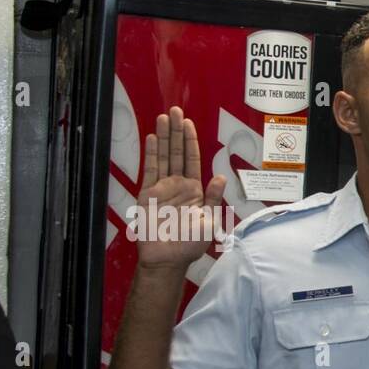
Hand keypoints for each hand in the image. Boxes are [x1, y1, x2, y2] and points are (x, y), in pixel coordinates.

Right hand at [134, 106, 226, 270]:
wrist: (167, 258)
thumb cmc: (190, 243)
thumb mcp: (209, 221)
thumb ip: (214, 198)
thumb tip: (221, 176)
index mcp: (195, 190)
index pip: (193, 160)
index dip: (191, 141)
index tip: (188, 123)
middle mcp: (178, 184)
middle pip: (177, 152)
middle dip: (176, 132)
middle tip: (175, 110)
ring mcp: (162, 187)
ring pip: (163, 156)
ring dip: (163, 137)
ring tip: (163, 118)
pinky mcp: (147, 193)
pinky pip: (149, 169)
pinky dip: (151, 154)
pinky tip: (151, 138)